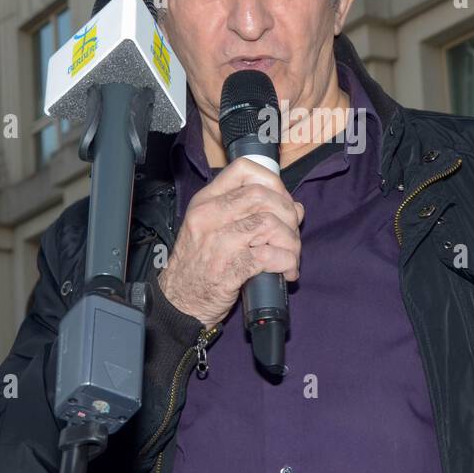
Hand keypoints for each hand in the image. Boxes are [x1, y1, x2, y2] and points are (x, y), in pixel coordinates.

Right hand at [157, 158, 304, 326]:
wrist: (178, 303)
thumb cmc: (198, 267)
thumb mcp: (212, 229)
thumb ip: (248, 214)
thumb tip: (295, 207)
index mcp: (205, 202)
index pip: (243, 169)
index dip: (273, 181)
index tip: (282, 200)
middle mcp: (209, 216)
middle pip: (262, 196)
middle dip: (288, 214)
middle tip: (291, 233)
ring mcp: (219, 242)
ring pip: (269, 223)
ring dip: (291, 240)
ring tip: (291, 255)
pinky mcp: (230, 268)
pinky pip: (270, 255)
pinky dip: (287, 262)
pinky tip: (287, 271)